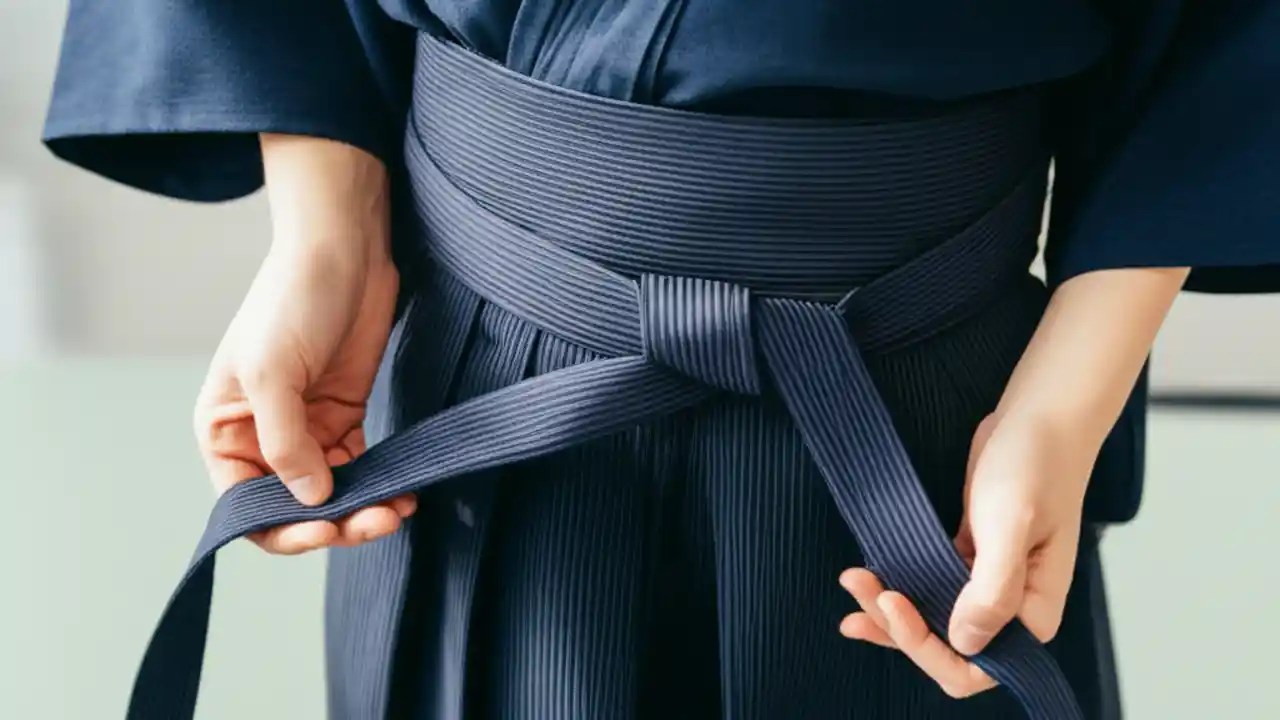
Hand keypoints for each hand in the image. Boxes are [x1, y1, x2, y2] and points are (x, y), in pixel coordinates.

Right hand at [193, 135, 415, 554]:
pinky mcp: (344, 416)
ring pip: (332, 493)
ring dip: (362, 508)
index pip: (245, 504)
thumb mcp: (273, 371)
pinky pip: (360, 467)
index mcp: (225, 429)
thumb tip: (309, 500)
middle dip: (334, 522)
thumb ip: (284, 442)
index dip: (284, 528)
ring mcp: (306, 427)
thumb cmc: (293, 299)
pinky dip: (380, 483)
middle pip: (293, 506)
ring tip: (397, 509)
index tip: (326, 530)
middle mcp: (262, 436)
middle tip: (377, 521)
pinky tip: (405, 490)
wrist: (345, 251)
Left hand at [837, 411, 1096, 698]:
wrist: (1039, 417)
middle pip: (944, 646)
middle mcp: (1011, 607)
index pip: (975, 666)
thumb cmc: (1035, 464)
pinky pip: (928, 587)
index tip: (893, 604)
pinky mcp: (968, 559)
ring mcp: (987, 583)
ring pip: (931, 617)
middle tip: (859, 587)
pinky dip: (899, 584)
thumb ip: (993, 589)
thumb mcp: (1011, 523)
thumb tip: (967, 642)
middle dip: (896, 628)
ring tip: (853, 580)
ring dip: (889, 609)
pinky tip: (870, 574)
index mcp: (1032, 612)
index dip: (927, 649)